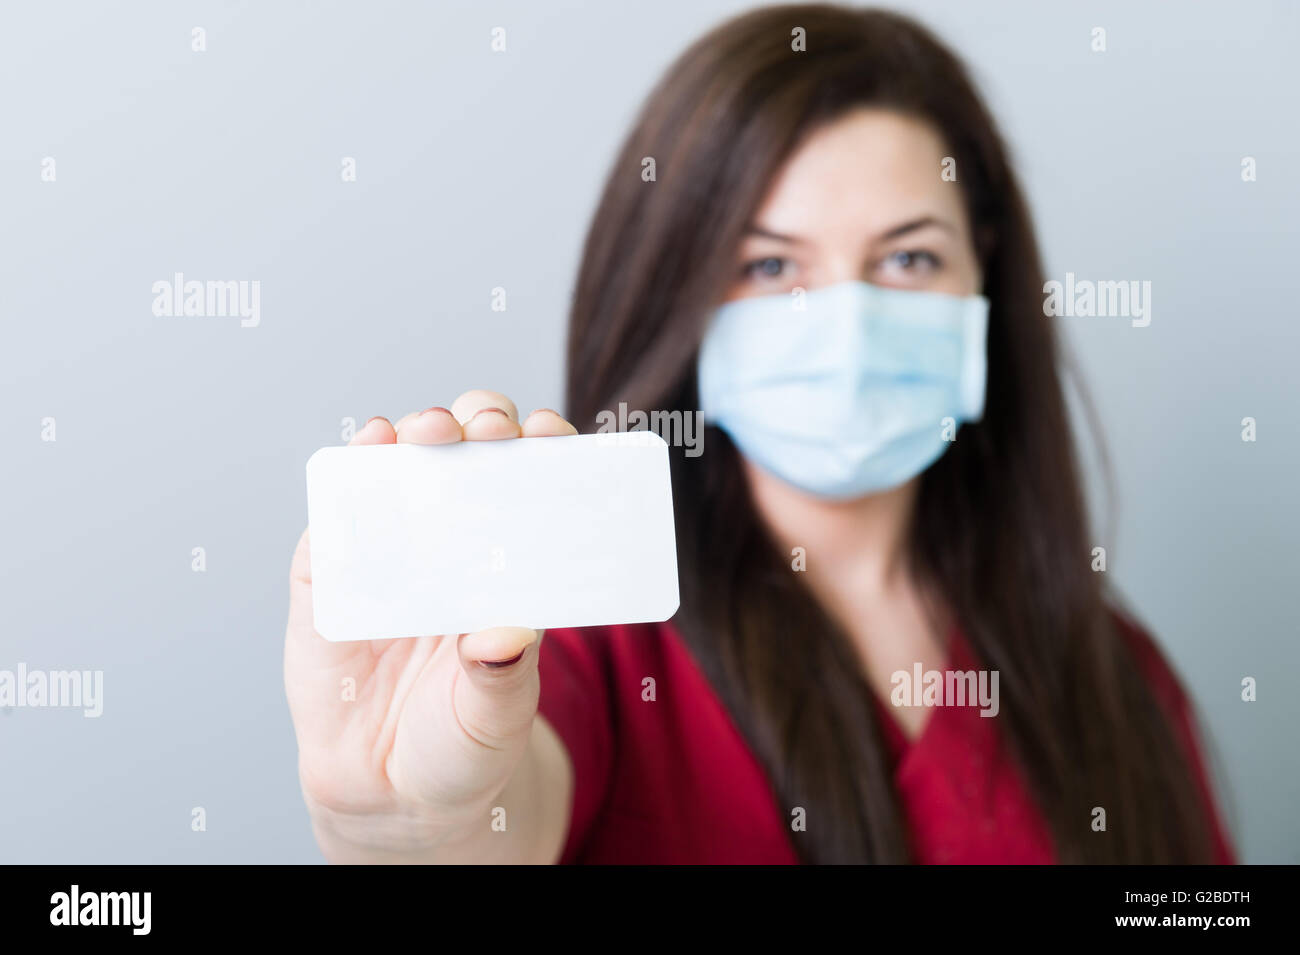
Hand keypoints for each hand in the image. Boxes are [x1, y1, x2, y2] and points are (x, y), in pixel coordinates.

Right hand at [284, 390, 577, 860]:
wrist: (388, 791)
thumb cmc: (462, 742)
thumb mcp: (495, 718)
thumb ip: (502, 679)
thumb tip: (506, 637)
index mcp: (511, 561)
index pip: (534, 484)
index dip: (544, 448)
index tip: (553, 436)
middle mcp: (455, 540)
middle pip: (472, 454)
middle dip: (482, 424)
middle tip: (489, 429)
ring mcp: (391, 549)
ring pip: (405, 467)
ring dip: (415, 434)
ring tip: (428, 430)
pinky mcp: (331, 571)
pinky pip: (338, 514)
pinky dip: (350, 474)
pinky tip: (366, 452)